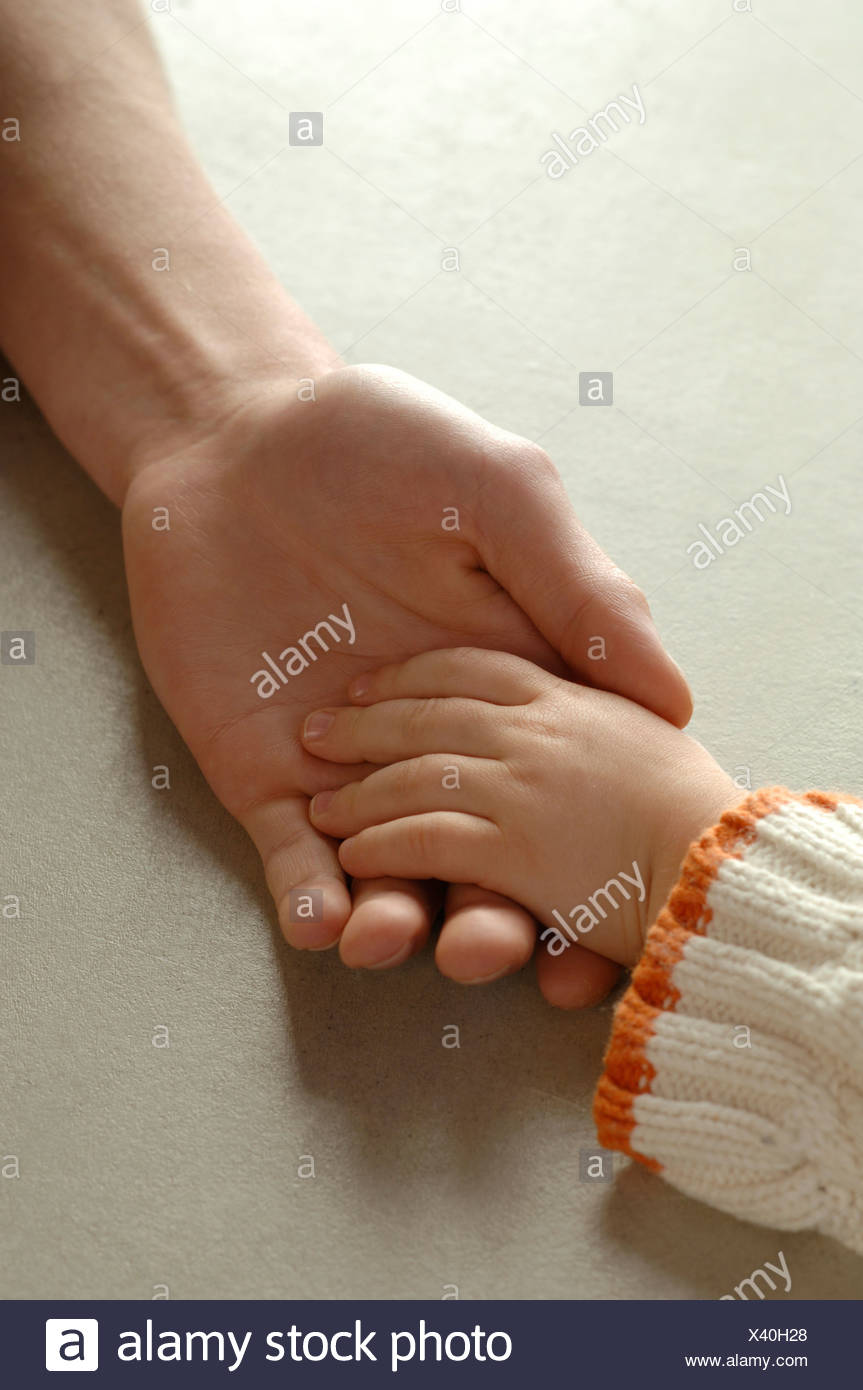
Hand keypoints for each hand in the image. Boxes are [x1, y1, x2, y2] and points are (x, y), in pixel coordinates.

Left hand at [121, 364, 691, 1003]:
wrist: (233, 436)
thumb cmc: (378, 445)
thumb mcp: (500, 494)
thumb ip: (578, 589)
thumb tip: (671, 696)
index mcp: (513, 689)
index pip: (564, 798)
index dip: (588, 868)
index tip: (598, 929)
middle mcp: (442, 742)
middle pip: (480, 861)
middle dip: (485, 918)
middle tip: (482, 948)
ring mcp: (352, 765)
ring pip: (387, 874)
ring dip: (394, 921)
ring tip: (388, 937)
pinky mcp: (267, 770)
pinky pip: (291, 853)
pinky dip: (307, 895)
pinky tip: (319, 919)